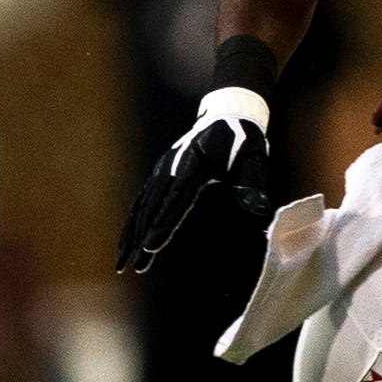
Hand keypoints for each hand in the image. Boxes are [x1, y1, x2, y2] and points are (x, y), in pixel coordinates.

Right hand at [115, 88, 272, 271]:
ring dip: (130, 236)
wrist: (227, 113)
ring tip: (124, 265)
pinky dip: (132, 224)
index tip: (150, 248)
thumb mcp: (253, 157)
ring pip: (141, 207)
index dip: (162, 224)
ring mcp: (162, 170)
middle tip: (135, 267)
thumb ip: (252, 181)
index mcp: (193, 164)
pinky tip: (127, 245)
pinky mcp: (160, 175)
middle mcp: (172, 167)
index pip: (176, 199)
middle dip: (140, 239)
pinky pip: (142, 203)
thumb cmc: (243, 138)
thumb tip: (258, 207)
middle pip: (151, 208)